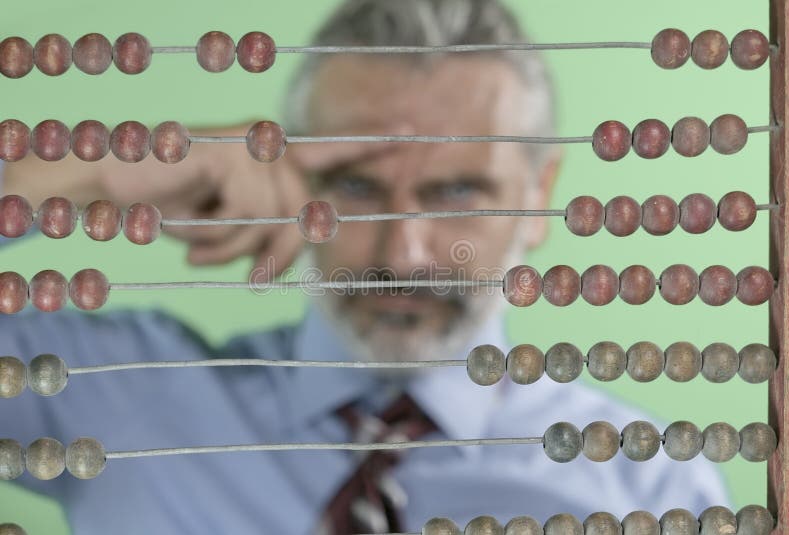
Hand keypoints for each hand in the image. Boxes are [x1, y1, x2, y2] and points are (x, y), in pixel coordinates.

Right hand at [163, 125, 405, 278]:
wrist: (116, 189)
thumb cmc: (177, 209)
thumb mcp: (236, 230)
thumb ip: (275, 233)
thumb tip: (299, 244)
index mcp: (277, 159)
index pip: (334, 152)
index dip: (375, 145)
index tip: (416, 132)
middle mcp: (273, 144)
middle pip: (305, 219)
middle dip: (270, 256)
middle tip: (233, 269)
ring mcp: (255, 144)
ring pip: (276, 223)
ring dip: (232, 247)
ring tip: (196, 237)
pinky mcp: (235, 152)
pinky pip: (248, 217)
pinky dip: (215, 237)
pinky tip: (187, 224)